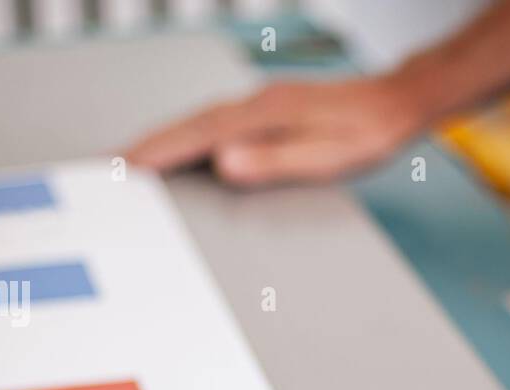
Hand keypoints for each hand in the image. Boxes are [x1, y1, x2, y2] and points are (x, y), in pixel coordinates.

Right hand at [125, 75, 426, 184]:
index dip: (159, 151)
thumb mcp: (327, 155)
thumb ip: (274, 160)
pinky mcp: (270, 108)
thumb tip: (225, 163)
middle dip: (149, 144)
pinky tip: (185, 145)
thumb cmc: (369, 132)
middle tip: (111, 164)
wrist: (398, 102)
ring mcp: (262, 102)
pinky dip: (191, 134)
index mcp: (265, 114)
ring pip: (200, 120)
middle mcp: (258, 102)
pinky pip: (216, 121)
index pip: (199, 134)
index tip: (126, 166)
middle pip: (190, 123)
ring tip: (135, 159)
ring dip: (166, 138)